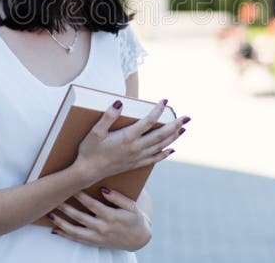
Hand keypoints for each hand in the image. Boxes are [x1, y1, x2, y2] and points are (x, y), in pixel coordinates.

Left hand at [48, 188, 150, 250]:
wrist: (138, 239)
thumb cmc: (135, 218)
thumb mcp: (132, 206)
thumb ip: (118, 197)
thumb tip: (104, 189)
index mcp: (112, 217)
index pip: (93, 205)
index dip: (81, 195)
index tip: (72, 186)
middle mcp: (103, 228)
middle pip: (80, 217)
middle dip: (66, 208)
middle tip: (54, 199)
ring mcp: (98, 238)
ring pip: (75, 231)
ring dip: (61, 223)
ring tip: (50, 214)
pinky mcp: (95, 243)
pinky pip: (77, 240)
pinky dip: (65, 235)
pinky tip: (55, 229)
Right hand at [74, 99, 189, 183]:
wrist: (87, 173)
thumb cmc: (89, 151)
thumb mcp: (94, 132)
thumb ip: (107, 117)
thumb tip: (119, 102)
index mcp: (127, 138)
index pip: (148, 121)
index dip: (158, 110)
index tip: (165, 100)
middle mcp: (135, 148)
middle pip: (160, 134)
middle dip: (175, 125)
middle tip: (187, 117)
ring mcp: (136, 157)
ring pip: (160, 146)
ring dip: (173, 137)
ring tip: (183, 129)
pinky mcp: (135, 164)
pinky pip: (154, 159)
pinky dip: (164, 153)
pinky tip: (171, 149)